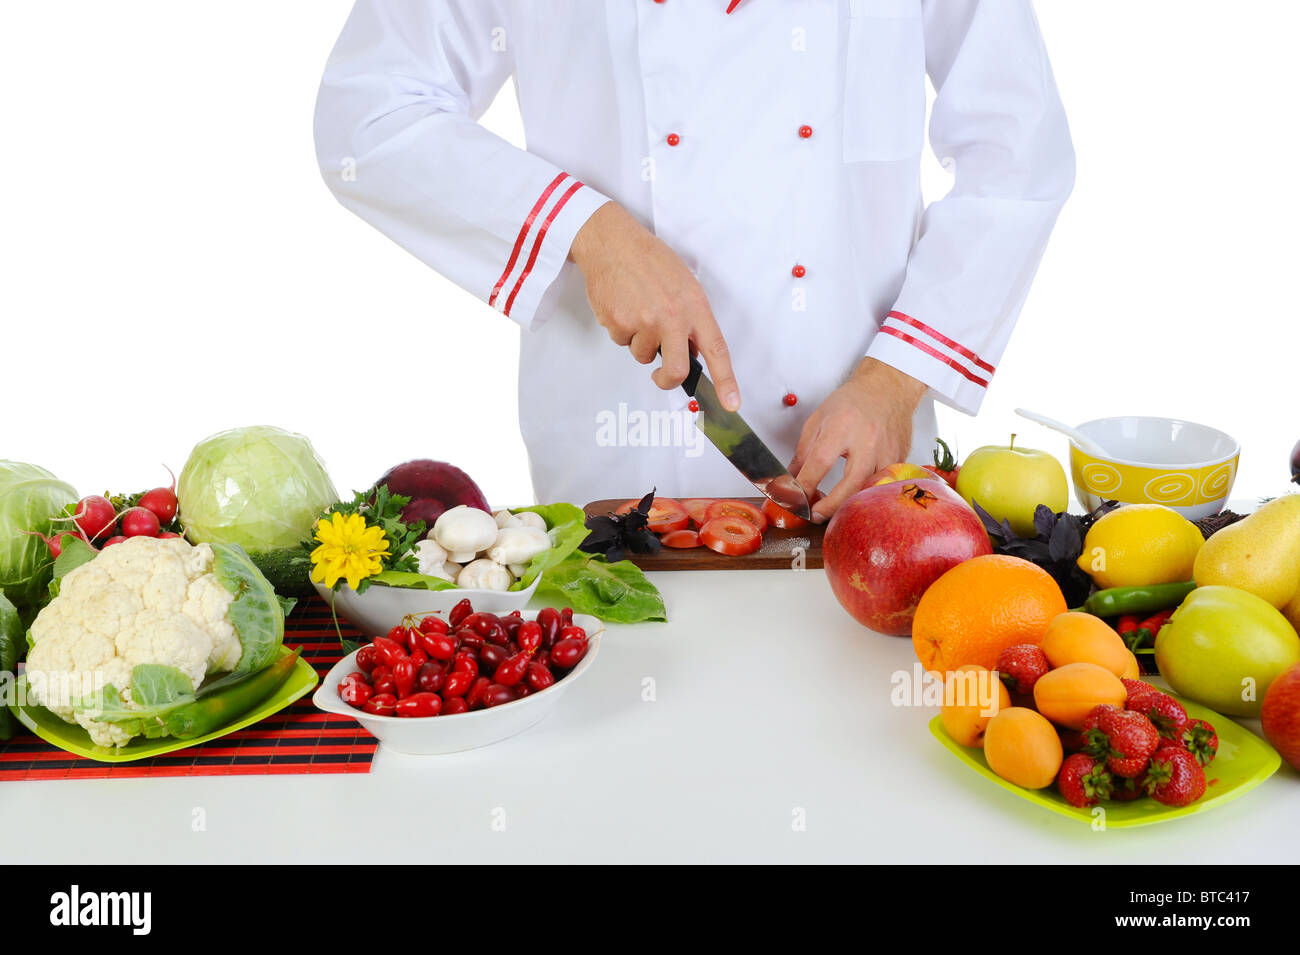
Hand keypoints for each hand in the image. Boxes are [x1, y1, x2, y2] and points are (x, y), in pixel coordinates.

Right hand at [569, 202, 739, 409]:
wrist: (613, 243)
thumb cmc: (650, 261)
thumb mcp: (685, 285)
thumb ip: (692, 319)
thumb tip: (692, 351)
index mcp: (695, 307)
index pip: (716, 350)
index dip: (726, 381)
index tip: (731, 403)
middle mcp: (672, 317)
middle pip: (677, 371)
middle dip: (667, 379)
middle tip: (661, 374)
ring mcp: (645, 322)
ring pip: (643, 355)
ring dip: (640, 341)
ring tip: (637, 309)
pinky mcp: (619, 323)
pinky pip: (622, 342)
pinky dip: (621, 329)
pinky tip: (621, 305)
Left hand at [789, 358, 927, 521]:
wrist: (887, 389)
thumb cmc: (852, 402)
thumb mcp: (818, 420)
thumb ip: (803, 453)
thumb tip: (791, 480)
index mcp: (842, 427)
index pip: (820, 463)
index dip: (806, 486)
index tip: (795, 499)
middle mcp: (867, 441)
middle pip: (851, 484)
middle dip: (831, 506)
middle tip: (815, 514)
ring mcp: (887, 452)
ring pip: (869, 489)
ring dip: (849, 504)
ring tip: (833, 509)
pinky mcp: (900, 460)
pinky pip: (882, 485)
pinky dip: (867, 494)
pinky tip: (854, 497)